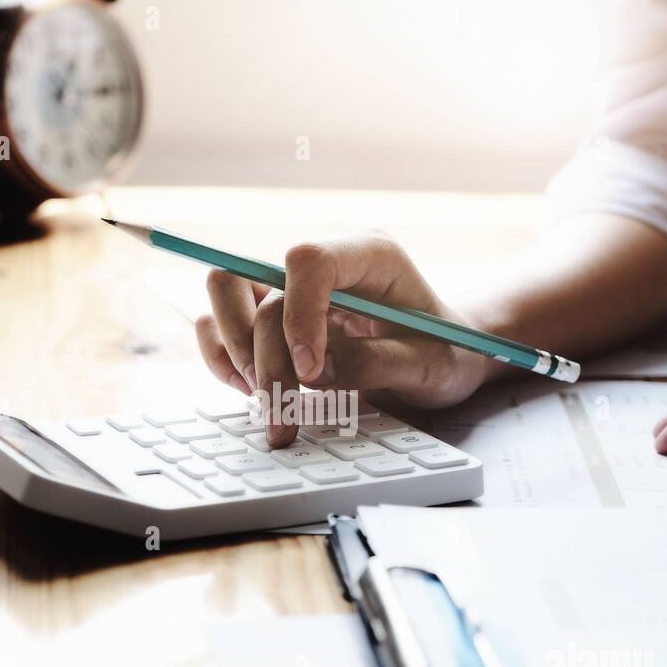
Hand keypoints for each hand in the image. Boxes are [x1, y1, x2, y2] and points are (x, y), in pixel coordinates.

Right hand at [194, 233, 490, 445]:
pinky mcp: (274, 317)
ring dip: (235, 353)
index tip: (311, 374)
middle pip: (258, 289)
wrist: (444, 361)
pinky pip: (221, 324)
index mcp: (368, 255)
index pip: (308, 261)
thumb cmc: (445, 354)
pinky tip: (253, 393)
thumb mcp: (428, 365)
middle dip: (264, 357)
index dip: (298, 316)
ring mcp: (293, 289)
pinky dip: (224, 359)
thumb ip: (374, 364)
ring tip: (267, 402)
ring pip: (226, 293)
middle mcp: (324, 266)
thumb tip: (313, 373)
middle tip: (282, 411)